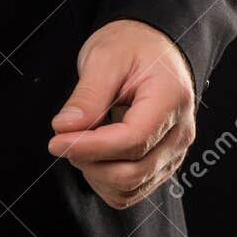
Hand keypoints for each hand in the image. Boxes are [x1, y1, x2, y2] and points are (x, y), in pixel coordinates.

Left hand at [47, 19, 195, 209]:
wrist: (154, 47)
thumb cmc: (133, 46)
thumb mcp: (105, 57)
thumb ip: (87, 95)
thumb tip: (66, 129)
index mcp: (171, 99)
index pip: (133, 140)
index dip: (91, 147)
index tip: (57, 141)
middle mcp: (180, 132)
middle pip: (133, 172)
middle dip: (90, 162)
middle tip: (64, 138)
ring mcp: (174, 152)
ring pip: (132, 188)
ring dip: (96, 174)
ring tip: (81, 141)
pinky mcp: (162, 163)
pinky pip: (133, 190)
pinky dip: (106, 182)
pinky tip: (94, 155)